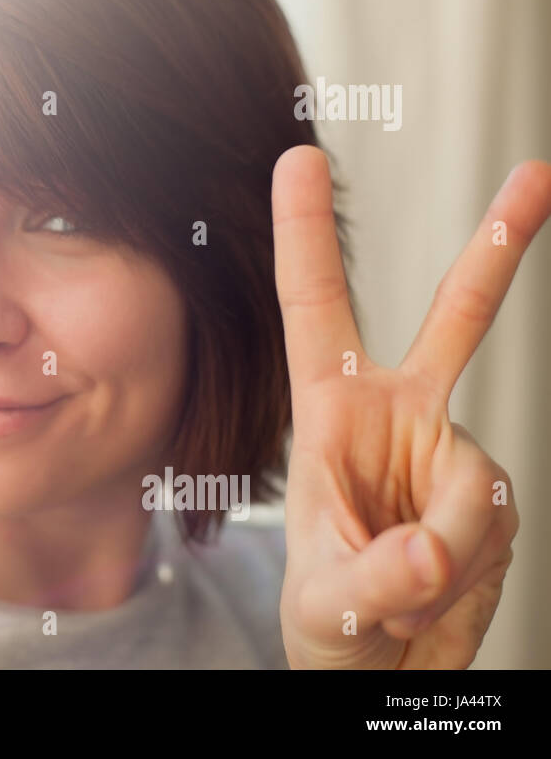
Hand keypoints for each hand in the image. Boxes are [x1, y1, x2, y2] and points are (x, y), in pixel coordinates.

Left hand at [272, 148, 550, 667]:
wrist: (381, 666)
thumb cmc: (327, 621)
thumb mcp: (326, 601)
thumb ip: (377, 577)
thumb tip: (437, 548)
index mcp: (331, 411)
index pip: (315, 309)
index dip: (305, 234)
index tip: (296, 157)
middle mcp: (399, 416)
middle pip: (456, 320)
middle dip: (501, 248)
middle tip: (538, 176)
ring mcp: (453, 453)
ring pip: (474, 481)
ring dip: (441, 552)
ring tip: (401, 590)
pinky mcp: (492, 497)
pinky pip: (494, 524)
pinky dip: (469, 572)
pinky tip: (440, 589)